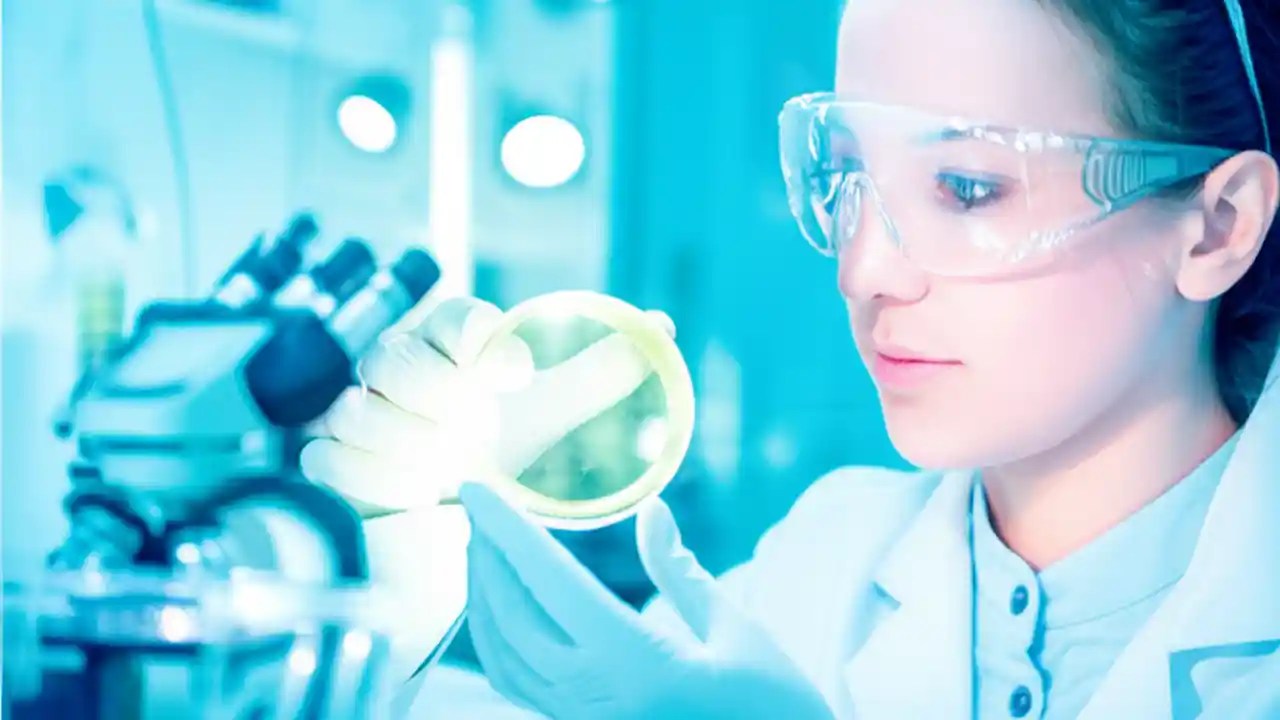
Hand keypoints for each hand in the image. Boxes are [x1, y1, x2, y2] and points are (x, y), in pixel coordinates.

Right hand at [300, 296, 671, 514]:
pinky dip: (375, 481)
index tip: (514, 373)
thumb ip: (602, 369)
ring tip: (449, 467)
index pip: (453, 317)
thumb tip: (662, 327)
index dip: (477, 337)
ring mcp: (354, 408)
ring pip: (359, 410)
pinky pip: (333, 461)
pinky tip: (413, 493)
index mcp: (451, 339)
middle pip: (393, 357)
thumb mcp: (554, 408)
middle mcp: (395, 364)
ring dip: (411, 445)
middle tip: (476, 427)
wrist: (458, 498)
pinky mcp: (327, 456)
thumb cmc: (505, 438)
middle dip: (438, 395)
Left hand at [461, 482, 834, 719]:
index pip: (551, 583)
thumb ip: (682, 573)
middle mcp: (597, 701)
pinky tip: (505, 607)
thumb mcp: (739, 633)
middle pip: (513, 618)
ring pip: (505, 656)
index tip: (476, 488)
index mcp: (636, 668)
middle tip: (478, 505)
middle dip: (487, 556)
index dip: (508, 529)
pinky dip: (498, 637)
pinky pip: (520, 684)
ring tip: (484, 547)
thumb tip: (651, 510)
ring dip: (485, 597)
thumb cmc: (776, 709)